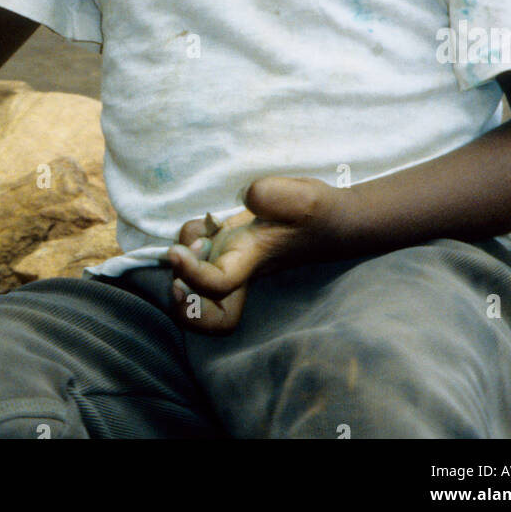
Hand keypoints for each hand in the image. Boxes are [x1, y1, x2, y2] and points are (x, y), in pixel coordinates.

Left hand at [167, 176, 341, 334]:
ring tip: (196, 235)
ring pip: (195, 286)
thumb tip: (245, 198)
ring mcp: (231, 258)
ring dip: (180, 264)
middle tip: (179, 264)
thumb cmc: (319, 213)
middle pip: (207, 316)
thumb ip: (273, 195)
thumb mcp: (303, 198)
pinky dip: (190, 240)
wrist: (333, 218)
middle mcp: (237, 267)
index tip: (177, 251)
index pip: (217, 284)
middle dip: (184, 304)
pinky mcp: (229, 244)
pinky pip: (197, 255)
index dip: (192, 275)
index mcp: (252, 260)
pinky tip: (205, 223)